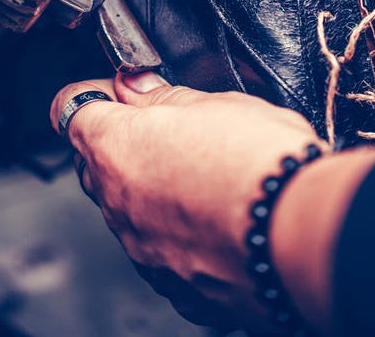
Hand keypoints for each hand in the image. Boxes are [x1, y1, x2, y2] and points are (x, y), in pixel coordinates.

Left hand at [50, 72, 325, 330]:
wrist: (302, 235)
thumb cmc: (260, 162)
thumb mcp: (216, 103)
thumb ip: (164, 97)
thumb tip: (137, 86)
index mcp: (116, 146)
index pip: (73, 108)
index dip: (96, 94)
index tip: (119, 91)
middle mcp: (118, 203)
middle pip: (96, 163)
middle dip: (121, 143)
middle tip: (166, 128)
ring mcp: (143, 251)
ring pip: (128, 210)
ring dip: (151, 190)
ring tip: (204, 174)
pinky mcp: (176, 287)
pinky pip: (162, 253)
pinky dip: (179, 233)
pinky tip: (217, 217)